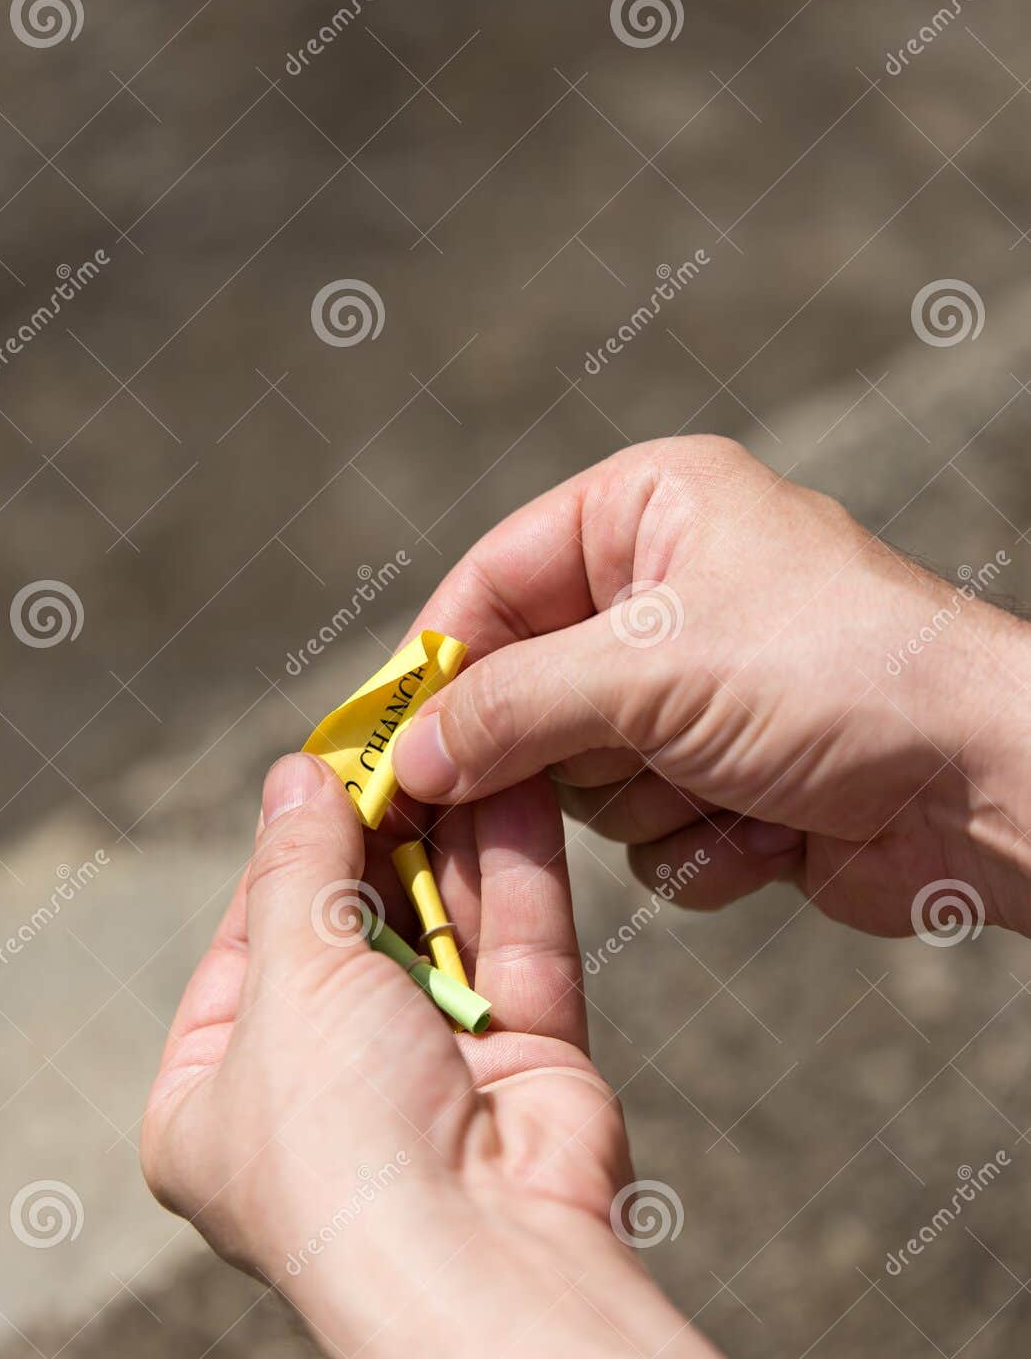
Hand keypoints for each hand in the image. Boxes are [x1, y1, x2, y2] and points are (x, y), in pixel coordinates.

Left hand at [142, 752, 905, 1358]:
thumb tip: (296, 776)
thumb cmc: (343, 1145)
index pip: (248, 938)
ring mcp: (428, 1077)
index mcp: (218, 1097)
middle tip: (405, 732)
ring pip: (442, 925)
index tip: (325, 758)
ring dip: (452, 833)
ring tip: (467, 731)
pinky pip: (515, 947)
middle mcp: (322, 1089)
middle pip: (351, 926)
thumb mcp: (289, 983)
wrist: (483, 1261)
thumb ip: (300, 869)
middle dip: (379, 830)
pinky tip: (519, 782)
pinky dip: (516, 868)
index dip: (286, 844)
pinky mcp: (523, 1063)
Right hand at [394, 436, 1030, 938]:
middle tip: (594, 770)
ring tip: (731, 779)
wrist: (985, 784)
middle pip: (525, 694)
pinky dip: (700, 846)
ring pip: (582, 783)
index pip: (491, 582)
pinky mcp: (724, 785)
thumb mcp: (653, 668)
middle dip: (567, 751)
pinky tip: (774, 823)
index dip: (438, 664)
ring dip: (652, 802)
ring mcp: (696, 698)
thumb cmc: (842, 676)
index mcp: (649, 513)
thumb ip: (510, 708)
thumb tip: (407, 756)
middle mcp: (666, 597)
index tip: (388, 743)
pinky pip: (644, 838)